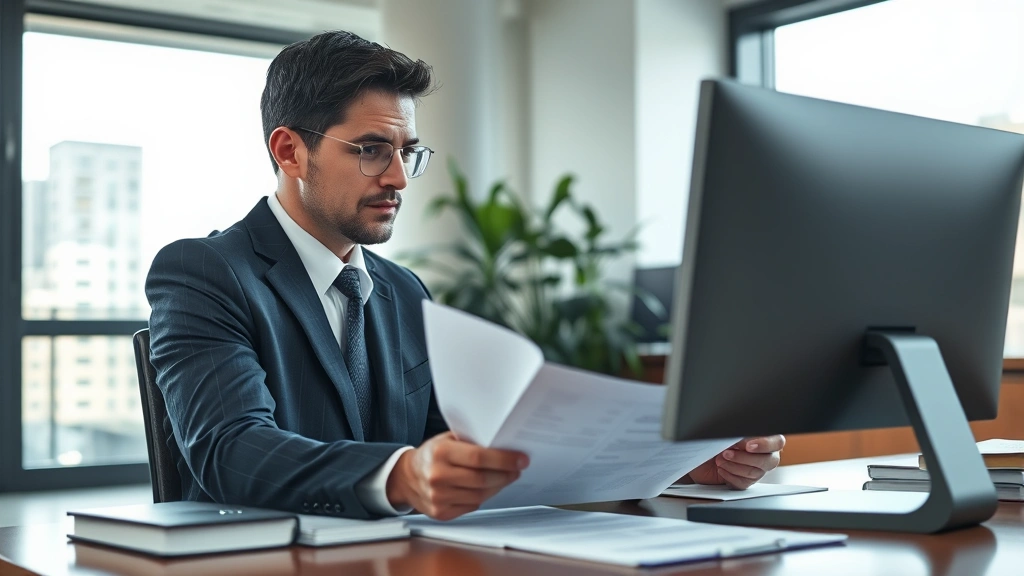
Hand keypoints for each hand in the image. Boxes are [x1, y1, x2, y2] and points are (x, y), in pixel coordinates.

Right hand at [386, 432, 528, 519]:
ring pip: (480, 495)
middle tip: (517, 469)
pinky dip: (483, 497)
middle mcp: (437, 475)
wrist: (406, 477)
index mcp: (440, 452)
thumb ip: (471, 441)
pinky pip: (472, 506)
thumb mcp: (447, 439)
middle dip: (505, 474)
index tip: (521, 459)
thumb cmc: (432, 454)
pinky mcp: (440, 512)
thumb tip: (504, 445)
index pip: (479, 457)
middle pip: (482, 479)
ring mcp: (438, 497)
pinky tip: (486, 488)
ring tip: (505, 477)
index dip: (504, 459)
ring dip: (498, 486)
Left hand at [686, 435, 784, 489]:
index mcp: (765, 438)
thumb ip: (737, 432)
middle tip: (727, 452)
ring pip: (754, 473)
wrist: (700, 454)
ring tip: (720, 459)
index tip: (748, 446)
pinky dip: (730, 475)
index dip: (764, 445)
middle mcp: (764, 455)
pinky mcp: (745, 482)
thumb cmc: (715, 439)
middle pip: (767, 461)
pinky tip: (721, 468)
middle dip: (744, 457)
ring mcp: (756, 470)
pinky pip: (743, 483)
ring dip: (734, 465)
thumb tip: (741, 435)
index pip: (777, 442)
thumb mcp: (726, 432)